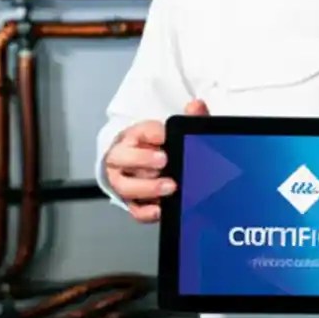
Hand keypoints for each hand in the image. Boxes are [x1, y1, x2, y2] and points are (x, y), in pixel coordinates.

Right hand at [105, 99, 207, 222]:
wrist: (145, 166)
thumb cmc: (158, 147)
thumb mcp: (176, 131)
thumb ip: (189, 118)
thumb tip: (196, 106)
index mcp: (133, 137)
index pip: (138, 132)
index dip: (150, 133)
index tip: (163, 136)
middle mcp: (123, 158)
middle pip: (122, 158)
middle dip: (142, 159)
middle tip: (164, 160)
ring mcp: (124, 181)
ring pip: (124, 185)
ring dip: (147, 186)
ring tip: (170, 186)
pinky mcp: (130, 202)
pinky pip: (134, 210)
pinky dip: (146, 212)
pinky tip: (161, 209)